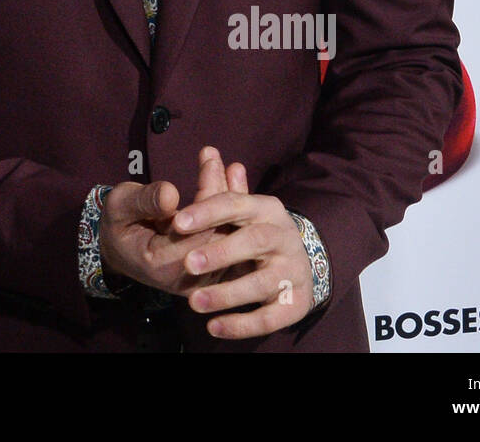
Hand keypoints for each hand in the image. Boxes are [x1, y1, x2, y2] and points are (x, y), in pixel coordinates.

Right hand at [98, 146, 244, 295]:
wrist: (120, 251)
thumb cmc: (119, 224)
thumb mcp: (120, 207)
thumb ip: (144, 201)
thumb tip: (170, 194)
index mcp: (162, 265)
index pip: (198, 230)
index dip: (209, 195)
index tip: (211, 163)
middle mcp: (188, 278)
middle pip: (219, 234)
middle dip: (226, 195)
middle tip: (231, 164)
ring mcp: (203, 280)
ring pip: (229, 238)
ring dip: (234, 202)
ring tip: (235, 169)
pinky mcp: (212, 274)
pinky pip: (227, 241)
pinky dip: (232, 212)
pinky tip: (235, 183)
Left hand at [171, 169, 314, 337]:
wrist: (303, 262)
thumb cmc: (258, 231)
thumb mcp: (242, 208)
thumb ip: (220, 185)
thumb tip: (207, 151)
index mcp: (266, 208)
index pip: (235, 205)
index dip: (206, 212)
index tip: (176, 222)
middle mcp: (282, 237)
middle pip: (253, 242)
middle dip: (219, 252)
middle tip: (186, 263)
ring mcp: (292, 271)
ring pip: (261, 283)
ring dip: (227, 294)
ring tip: (193, 302)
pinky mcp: (295, 304)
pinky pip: (270, 317)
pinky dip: (243, 325)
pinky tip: (214, 327)